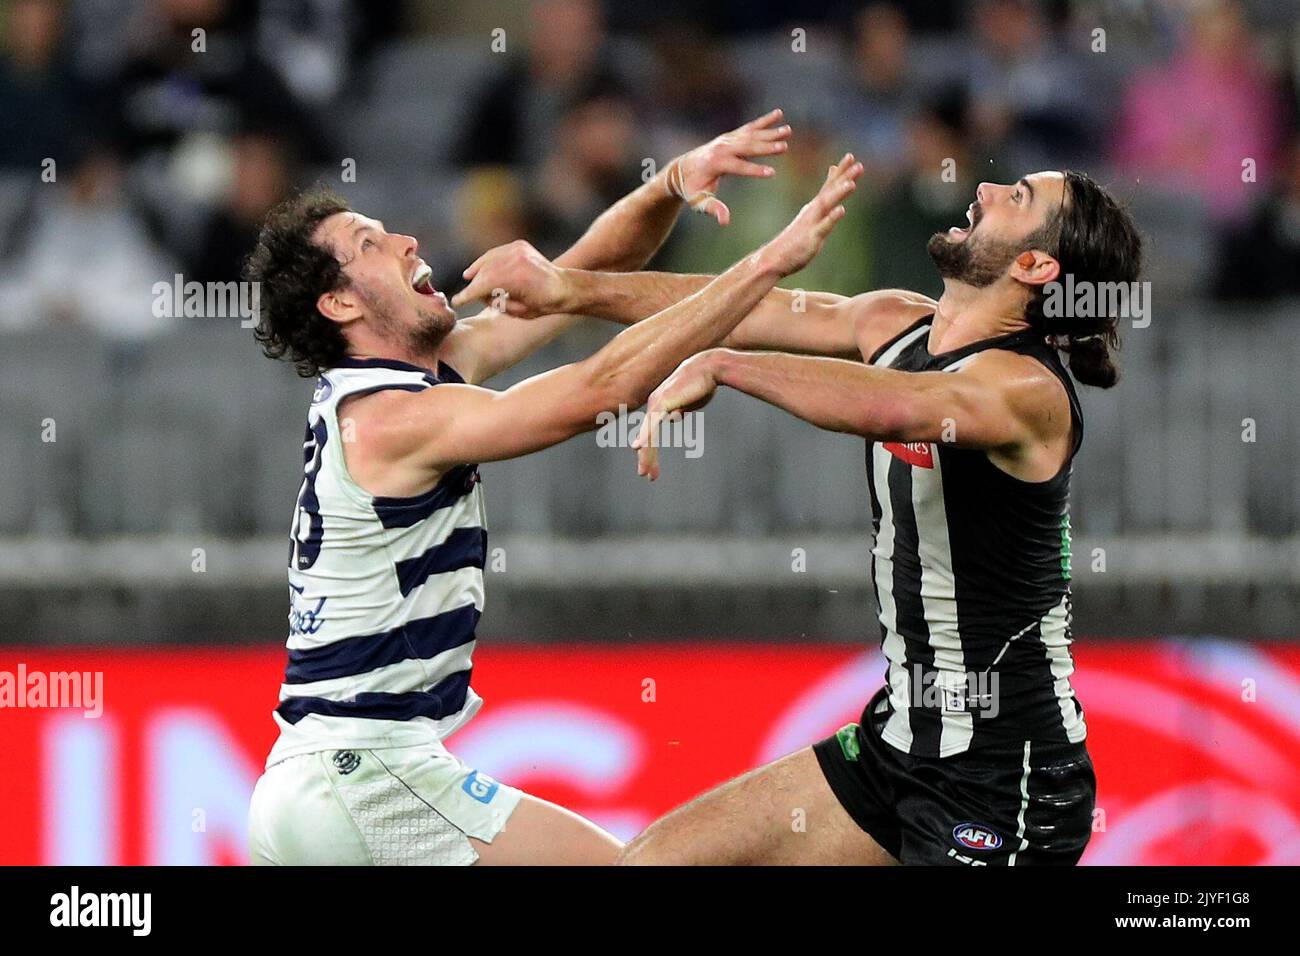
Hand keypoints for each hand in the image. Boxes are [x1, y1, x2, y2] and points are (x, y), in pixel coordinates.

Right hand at [450, 240, 569, 317]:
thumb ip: (496, 301)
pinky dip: (488, 259)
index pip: (483, 285)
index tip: (457, 301)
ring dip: (477, 268)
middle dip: (473, 284)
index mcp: (515, 278)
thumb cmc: (543, 305)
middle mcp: (516, 260)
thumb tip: (481, 293)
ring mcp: (518, 250)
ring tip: (468, 276)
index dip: (468, 295)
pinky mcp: (519, 245)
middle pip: (484, 271)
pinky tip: (481, 267)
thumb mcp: (518, 311)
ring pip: (489, 259)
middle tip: (463, 295)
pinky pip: (497, 252)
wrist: (565, 287)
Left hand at [632, 351, 723, 480]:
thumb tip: (673, 418)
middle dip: (647, 458)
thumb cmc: (703, 383)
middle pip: (647, 436)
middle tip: (645, 475)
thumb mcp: (690, 402)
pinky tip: (638, 448)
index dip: (651, 450)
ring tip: (644, 472)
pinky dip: (645, 436)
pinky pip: (652, 424)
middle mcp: (654, 404)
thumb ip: (680, 410)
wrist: (710, 368)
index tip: (652, 468)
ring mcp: (657, 404)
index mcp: (660, 405)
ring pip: (648, 435)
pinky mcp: (663, 403)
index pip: (651, 432)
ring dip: (646, 455)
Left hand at [666, 108, 791, 225]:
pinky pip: (751, 127)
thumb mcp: (699, 201)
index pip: (739, 167)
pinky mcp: (731, 136)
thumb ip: (713, 209)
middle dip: (767, 148)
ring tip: (788, 131)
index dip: (755, 171)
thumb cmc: (691, 188)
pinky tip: (779, 114)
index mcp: (716, 164)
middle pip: (748, 147)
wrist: (681, 169)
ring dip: (771, 132)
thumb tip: (725, 221)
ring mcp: (727, 140)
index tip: (772, 173)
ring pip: (752, 135)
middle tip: (784, 147)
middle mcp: (722, 148)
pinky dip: (765, 121)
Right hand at [756, 153, 861, 277]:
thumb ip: (821, 202)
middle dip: (844, 177)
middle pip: (830, 191)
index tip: (850, 156)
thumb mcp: (809, 218)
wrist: (774, 258)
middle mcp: (813, 211)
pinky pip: (823, 227)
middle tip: (857, 163)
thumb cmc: (794, 240)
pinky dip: (832, 218)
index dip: (840, 171)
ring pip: (827, 206)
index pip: (829, 186)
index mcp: (814, 208)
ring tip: (852, 183)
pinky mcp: (811, 238)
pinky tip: (841, 210)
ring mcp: (812, 223)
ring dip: (839, 193)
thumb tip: (824, 187)